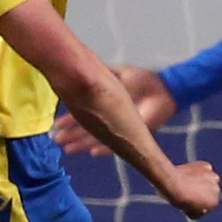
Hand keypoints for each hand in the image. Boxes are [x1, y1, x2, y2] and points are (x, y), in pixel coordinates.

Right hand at [56, 65, 175, 157]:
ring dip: (83, 144)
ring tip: (68, 149)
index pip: (85, 114)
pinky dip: (105, 150)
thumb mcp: (119, 74)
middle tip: (57, 141)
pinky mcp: (133, 134)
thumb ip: (104, 74)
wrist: (164, 87)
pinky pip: (117, 144)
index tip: (57, 125)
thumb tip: (85, 68)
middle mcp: (111, 119)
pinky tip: (92, 153)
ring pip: (98, 138)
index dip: (71, 121)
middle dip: (72, 135)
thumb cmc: (143, 79)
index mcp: (106, 106)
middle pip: (87, 129)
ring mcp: (121, 127)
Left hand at [163, 158, 221, 220]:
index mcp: (214, 202)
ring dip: (203, 181)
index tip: (191, 201)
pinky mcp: (206, 166)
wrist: (172, 183)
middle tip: (189, 191)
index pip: (210, 204)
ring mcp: (212, 176)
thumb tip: (202, 209)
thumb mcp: (190, 213)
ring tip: (189, 182)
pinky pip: (205, 170)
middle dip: (203, 191)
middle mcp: (217, 189)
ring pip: (209, 180)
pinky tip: (189, 174)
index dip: (200, 203)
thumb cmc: (180, 199)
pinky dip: (199, 171)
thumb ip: (200, 212)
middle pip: (211, 191)